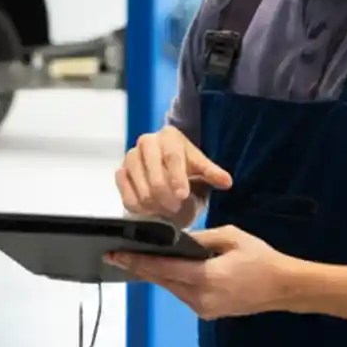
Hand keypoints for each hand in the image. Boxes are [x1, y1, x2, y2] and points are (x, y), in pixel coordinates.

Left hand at [105, 225, 300, 319]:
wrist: (284, 287)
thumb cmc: (260, 259)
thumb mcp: (230, 237)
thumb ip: (200, 238)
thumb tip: (176, 238)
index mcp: (206, 278)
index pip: (163, 269)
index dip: (137, 262)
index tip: (116, 255)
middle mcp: (201, 298)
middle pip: (162, 281)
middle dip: (139, 268)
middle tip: (116, 255)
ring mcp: (204, 308)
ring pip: (170, 288)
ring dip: (155, 274)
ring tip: (135, 259)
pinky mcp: (207, 311)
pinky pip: (182, 294)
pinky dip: (171, 281)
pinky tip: (162, 269)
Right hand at [117, 126, 232, 221]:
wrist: (167, 172)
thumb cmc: (187, 170)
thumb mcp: (202, 171)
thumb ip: (212, 174)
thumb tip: (226, 181)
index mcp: (169, 136)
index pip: (172, 156)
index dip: (177, 177)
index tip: (182, 195)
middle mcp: (146, 142)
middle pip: (153, 170)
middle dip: (164, 193)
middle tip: (175, 209)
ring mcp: (130, 157)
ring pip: (138, 183)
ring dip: (152, 201)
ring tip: (164, 211)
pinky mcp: (121, 172)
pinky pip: (125, 191)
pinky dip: (137, 204)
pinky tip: (149, 211)